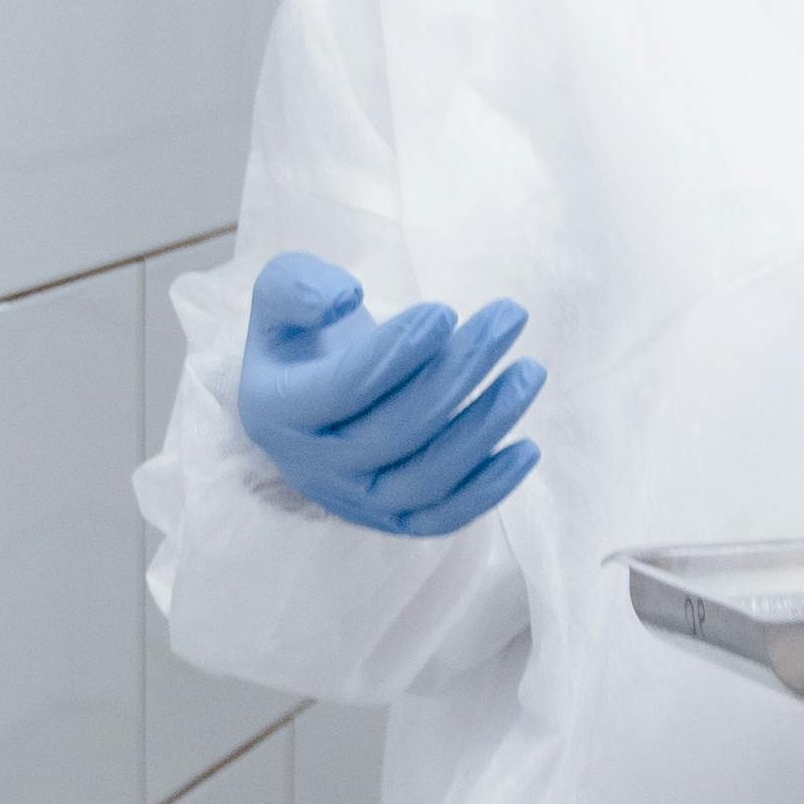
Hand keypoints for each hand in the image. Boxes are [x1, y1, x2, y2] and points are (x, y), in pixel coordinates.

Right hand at [237, 252, 541, 537]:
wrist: (311, 387)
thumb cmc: (307, 331)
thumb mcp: (282, 289)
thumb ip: (298, 284)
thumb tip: (344, 299)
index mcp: (274, 410)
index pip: (344, 388)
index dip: (397, 351)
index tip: (446, 311)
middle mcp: (309, 466)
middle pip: (396, 430)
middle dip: (460, 370)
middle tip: (509, 317)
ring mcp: (352, 499)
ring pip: (424, 479)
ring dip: (486, 426)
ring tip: (529, 371)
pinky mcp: (391, 519)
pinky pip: (441, 519)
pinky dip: (488, 491)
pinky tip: (528, 449)